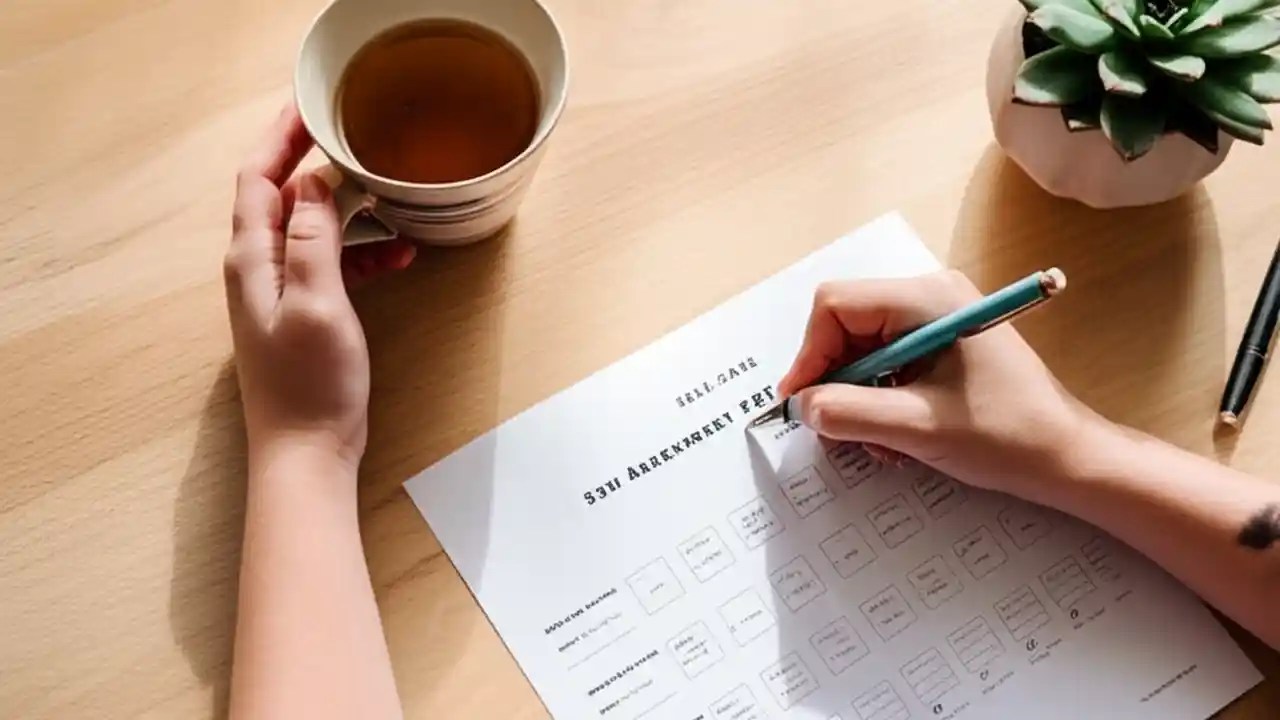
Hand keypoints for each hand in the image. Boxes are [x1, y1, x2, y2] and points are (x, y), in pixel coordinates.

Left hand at [224, 105, 415, 468]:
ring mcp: (279, 294)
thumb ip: (311, 239)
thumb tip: (311, 181)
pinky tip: (400, 257)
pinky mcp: (303, 315)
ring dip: (349, 212)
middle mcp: (258, 270)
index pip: (258, 178)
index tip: (311, 106)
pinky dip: (361, 254)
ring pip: (312, 231)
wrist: (305, 456)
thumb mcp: (317, 302)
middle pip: (282, 197)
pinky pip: (329, 266)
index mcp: (252, 260)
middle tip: (359, 138)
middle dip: (318, 164)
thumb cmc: (310, 386)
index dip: (280, 137)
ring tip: (393, 199)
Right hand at [777, 270, 1093, 496]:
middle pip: (845, 327)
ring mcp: (935, 320)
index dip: (810, 355)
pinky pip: (885, 365)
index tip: (802, 403)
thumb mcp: (918, 428)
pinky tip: (897, 435)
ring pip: (861, 350)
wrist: (1067, 457)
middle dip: (837, 382)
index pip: (836, 306)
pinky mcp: (940, 345)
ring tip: (881, 441)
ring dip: (858, 399)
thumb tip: (804, 405)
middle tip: (840, 430)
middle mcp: (929, 297)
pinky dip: (878, 402)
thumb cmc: (1008, 436)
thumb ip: (851, 413)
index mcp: (928, 299)